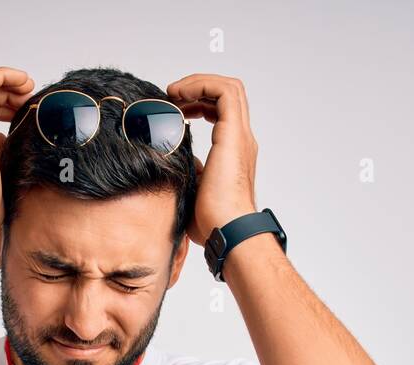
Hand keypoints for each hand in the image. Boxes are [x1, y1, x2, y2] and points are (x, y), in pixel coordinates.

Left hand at [166, 74, 258, 246]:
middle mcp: (241, 140)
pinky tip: (178, 95)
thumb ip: (191, 171)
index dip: (199, 103)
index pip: (223, 111)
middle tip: (172, 97)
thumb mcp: (193, 190)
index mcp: (233, 151)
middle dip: (198, 88)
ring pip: (229, 88)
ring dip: (199, 83)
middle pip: (228, 95)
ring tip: (174, 93)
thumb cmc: (212, 222)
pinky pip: (223, 93)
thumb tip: (180, 159)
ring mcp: (239, 136)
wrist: (228, 232)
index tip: (175, 110)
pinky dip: (200, 86)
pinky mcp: (233, 135)